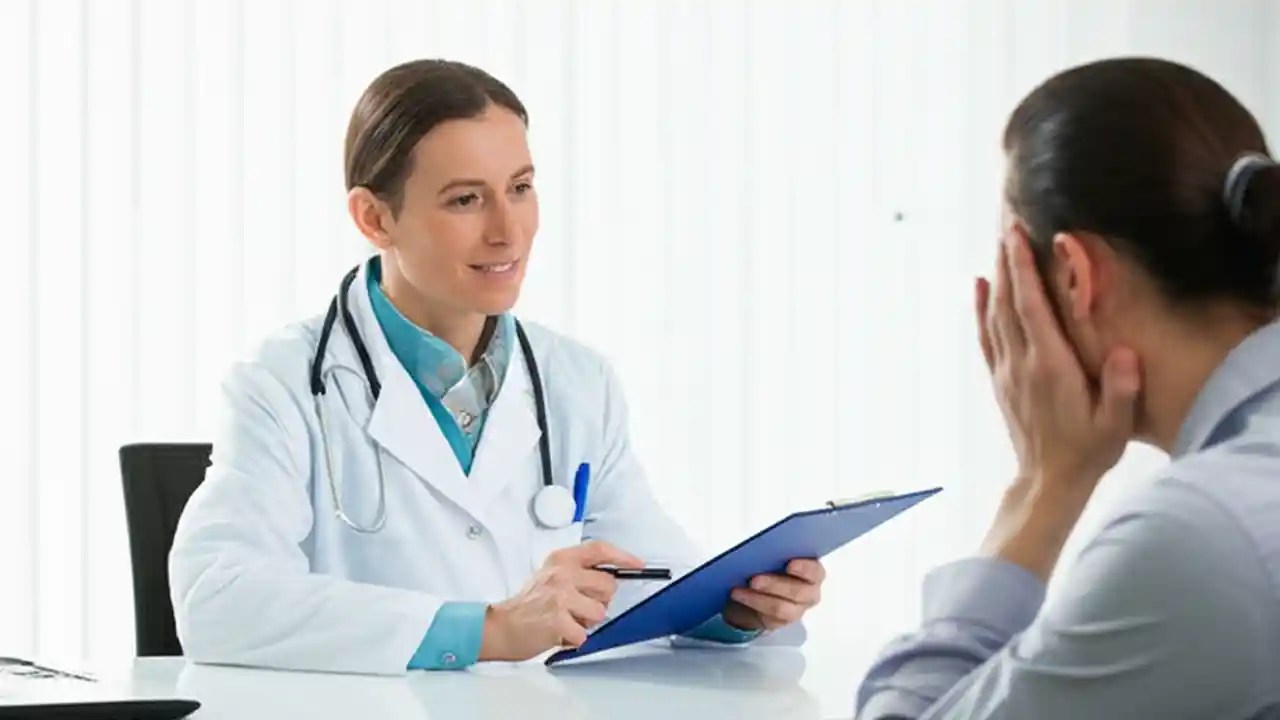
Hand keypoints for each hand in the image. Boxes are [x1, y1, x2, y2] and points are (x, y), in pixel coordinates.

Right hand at [479, 540, 642, 661]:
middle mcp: (561, 574)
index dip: (622, 556)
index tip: (636, 564)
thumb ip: (577, 572)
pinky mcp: (557, 620)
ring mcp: (559, 597)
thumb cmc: (527, 605)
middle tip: (579, 607)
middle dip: (600, 601)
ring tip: (567, 620)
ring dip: (587, 622)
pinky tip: (559, 632)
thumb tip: (611, 576)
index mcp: (561, 560)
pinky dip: (574, 639)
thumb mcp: (550, 575)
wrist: (500, 626)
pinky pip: (584, 634)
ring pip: (600, 613)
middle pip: (608, 586)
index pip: (599, 550)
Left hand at [722, 559, 823, 631]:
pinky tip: (738, 595)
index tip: (789, 564)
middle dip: (774, 585)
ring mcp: (798, 609)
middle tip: (754, 580)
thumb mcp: (776, 557)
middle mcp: (810, 591)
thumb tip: (761, 551)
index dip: (804, 569)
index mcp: (813, 571)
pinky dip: (751, 604)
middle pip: (798, 592)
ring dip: (758, 598)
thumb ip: (776, 554)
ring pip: (781, 607)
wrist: (764, 588)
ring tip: (738, 590)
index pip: (815, 571)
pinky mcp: (783, 621)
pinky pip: (768, 616)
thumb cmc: (774, 566)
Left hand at [975, 229, 1141, 578]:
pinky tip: (981, 286)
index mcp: (1051, 367)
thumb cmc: (1088, 451)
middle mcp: (1022, 363)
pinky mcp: (1001, 380)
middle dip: (1008, 262)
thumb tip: (1123, 352)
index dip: (1022, 271)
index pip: (1032, 308)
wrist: (1049, 481)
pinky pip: (986, 335)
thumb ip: (1120, 388)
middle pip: (1009, 303)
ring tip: (999, 245)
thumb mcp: (1115, 425)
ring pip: (995, 315)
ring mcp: (1007, 371)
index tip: (1017, 238)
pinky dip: (981, 308)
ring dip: (997, 278)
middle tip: (1009, 225)